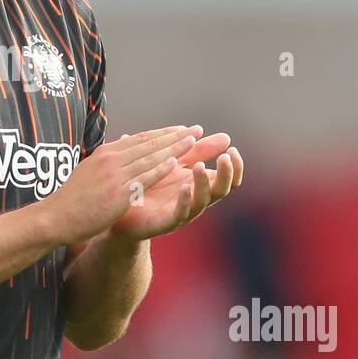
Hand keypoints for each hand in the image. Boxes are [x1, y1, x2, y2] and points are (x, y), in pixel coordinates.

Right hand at [39, 125, 201, 246]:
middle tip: (197, 130)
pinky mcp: (117, 192)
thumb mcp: (89, 172)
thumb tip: (118, 152)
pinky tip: (176, 164)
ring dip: (174, 148)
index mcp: (105, 153)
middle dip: (175, 136)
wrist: (55, 217)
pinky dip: (161, 169)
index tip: (181, 129)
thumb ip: (106, 162)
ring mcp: (114, 175)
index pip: (140, 139)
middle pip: (149, 144)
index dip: (163, 133)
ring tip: (194, 142)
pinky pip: (144, 178)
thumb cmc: (73, 199)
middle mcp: (111, 159)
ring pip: (150, 157)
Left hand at [108, 129, 242, 241]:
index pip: (228, 178)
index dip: (235, 166)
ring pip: (203, 201)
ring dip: (203, 183)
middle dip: (226, 173)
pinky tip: (184, 187)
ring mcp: (183, 212)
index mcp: (200, 184)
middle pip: (222, 190)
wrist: (122, 211)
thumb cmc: (151, 184)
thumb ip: (196, 150)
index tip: (232, 149)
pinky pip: (181, 214)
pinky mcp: (166, 222)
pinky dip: (184, 201)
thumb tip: (225, 136)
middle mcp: (196, 199)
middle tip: (224, 157)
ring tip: (198, 165)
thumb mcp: (174, 162)